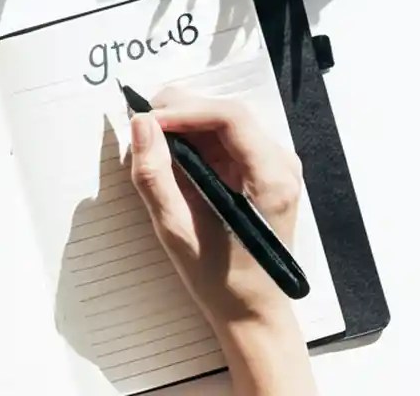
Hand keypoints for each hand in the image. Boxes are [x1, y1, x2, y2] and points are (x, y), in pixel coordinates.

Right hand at [128, 87, 316, 395]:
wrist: (252, 310)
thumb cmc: (220, 279)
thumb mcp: (177, 231)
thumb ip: (155, 176)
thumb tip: (140, 126)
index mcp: (271, 177)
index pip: (228, 116)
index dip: (182, 110)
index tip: (144, 122)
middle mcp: (279, 163)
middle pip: (225, 113)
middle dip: (178, 113)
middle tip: (139, 131)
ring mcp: (271, 165)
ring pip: (220, 123)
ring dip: (181, 127)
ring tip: (149, 148)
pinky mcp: (257, 172)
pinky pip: (221, 140)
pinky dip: (190, 142)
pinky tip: (168, 160)